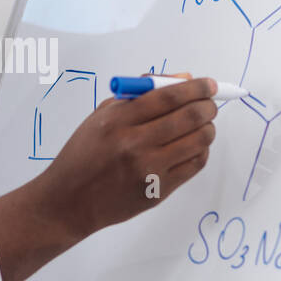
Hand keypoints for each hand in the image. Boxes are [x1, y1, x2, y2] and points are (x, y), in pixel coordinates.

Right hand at [33, 72, 217, 242]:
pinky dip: (201, 150)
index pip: (168, 96)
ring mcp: (149, 170)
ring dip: (208, 128)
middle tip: (210, 104)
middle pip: (189, 117)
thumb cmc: (84, 155)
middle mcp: (134, 144)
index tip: (209, 84)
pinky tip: (193, 146)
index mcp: (118, 120)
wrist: (70, 200)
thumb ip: (140, 95)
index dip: (196, 87)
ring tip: (203, 125)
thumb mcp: (102, 116)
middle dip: (208, 106)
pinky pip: (195, 165)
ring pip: (199, 141)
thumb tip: (183, 80)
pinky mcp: (158, 191)